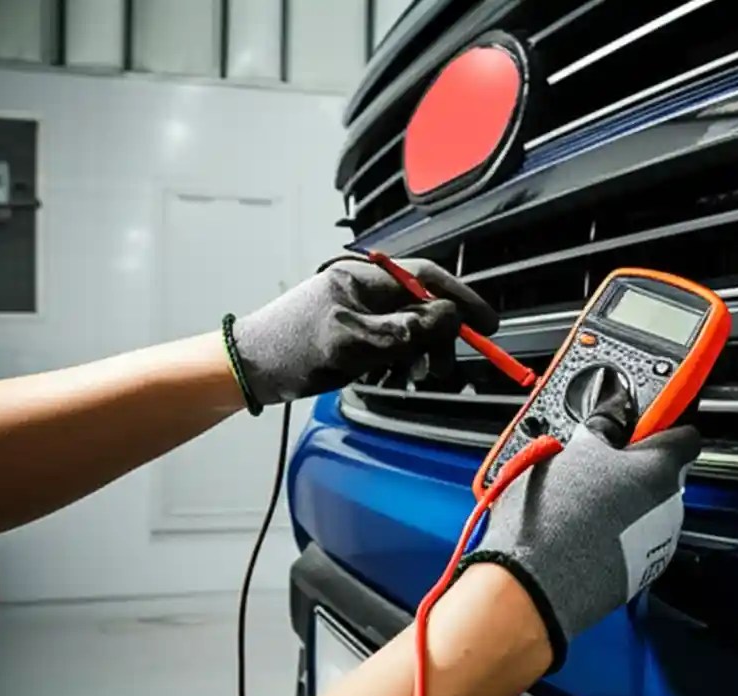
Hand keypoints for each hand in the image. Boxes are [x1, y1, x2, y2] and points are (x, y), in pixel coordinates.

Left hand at [231, 258, 497, 404]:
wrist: (248, 367)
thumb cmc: (296, 350)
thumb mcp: (358, 342)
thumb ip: (409, 329)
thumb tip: (453, 318)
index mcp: (367, 278)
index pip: (429, 278)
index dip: (463, 298)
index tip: (489, 325)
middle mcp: (366, 286)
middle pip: (423, 302)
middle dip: (442, 333)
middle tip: (446, 368)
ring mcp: (358, 307)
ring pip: (409, 323)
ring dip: (422, 349)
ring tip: (420, 376)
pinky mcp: (350, 328)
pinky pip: (390, 337)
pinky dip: (401, 355)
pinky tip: (394, 374)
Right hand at [460, 387, 701, 670]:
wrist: (535, 587)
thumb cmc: (554, 518)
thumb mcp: (572, 452)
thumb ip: (601, 429)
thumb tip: (610, 417)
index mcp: (659, 470)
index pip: (684, 435)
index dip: (661, 425)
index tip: (640, 423)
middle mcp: (670, 508)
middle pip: (661, 474)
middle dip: (631, 467)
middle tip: (594, 463)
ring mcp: (657, 545)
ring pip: (645, 509)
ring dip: (620, 501)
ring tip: (578, 503)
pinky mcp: (638, 573)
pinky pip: (632, 542)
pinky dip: (613, 534)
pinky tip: (579, 532)